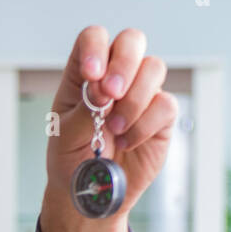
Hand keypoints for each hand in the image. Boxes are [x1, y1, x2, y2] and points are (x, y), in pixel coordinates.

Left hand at [46, 26, 178, 223]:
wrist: (90, 192)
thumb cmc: (71, 160)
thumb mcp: (65, 137)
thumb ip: (84, 110)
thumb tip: (105, 89)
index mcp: (84, 75)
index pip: (93, 38)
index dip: (96, 47)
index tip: (92, 75)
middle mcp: (115, 76)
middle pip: (132, 40)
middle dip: (124, 63)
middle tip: (111, 94)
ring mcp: (141, 92)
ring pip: (154, 68)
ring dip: (133, 100)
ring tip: (114, 129)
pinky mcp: (160, 114)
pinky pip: (165, 104)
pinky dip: (143, 125)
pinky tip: (126, 143)